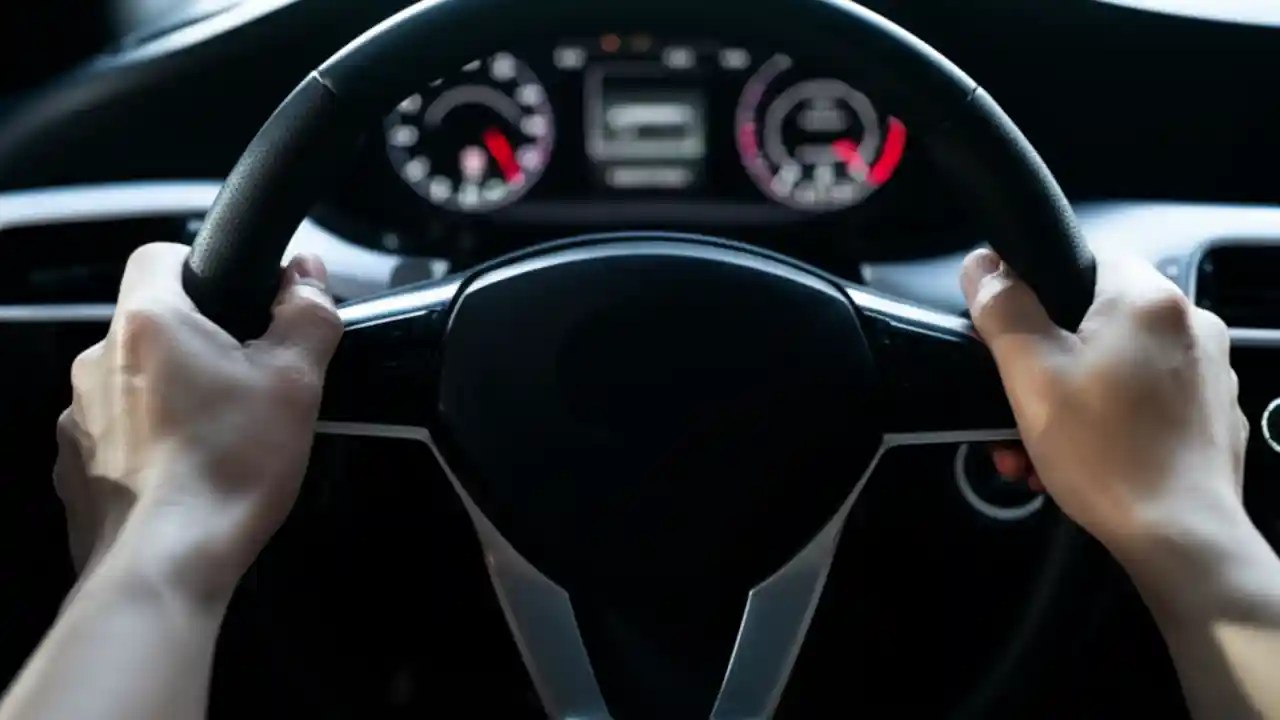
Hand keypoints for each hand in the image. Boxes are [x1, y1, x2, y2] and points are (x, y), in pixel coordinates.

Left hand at [54, 243, 341, 599]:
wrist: (168, 561)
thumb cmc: (226, 471)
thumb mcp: (295, 381)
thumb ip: (307, 315)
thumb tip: (307, 276)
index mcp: (149, 324)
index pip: (160, 255)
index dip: (203, 267)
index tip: (235, 299)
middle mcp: (98, 362)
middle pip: (151, 325)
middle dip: (197, 345)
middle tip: (244, 381)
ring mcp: (79, 416)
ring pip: (132, 381)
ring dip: (170, 395)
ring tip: (218, 435)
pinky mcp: (75, 464)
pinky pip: (115, 432)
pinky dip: (148, 442)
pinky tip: (187, 468)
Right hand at [960, 249, 1247, 561]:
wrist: (1180, 537)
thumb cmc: (1106, 454)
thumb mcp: (1031, 375)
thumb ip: (1003, 309)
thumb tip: (982, 264)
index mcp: (1148, 300)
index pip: (1084, 260)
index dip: (1037, 295)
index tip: (1012, 340)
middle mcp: (1191, 326)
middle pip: (1096, 324)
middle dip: (1045, 368)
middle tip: (1015, 410)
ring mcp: (1210, 374)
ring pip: (1117, 370)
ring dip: (1070, 403)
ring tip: (1037, 449)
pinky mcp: (1213, 417)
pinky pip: (1146, 405)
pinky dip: (1109, 424)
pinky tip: (1081, 461)